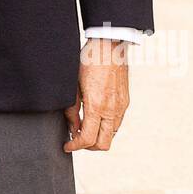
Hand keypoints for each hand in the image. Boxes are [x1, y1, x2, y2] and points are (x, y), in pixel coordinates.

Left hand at [64, 38, 129, 152]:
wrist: (109, 46)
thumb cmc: (88, 62)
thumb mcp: (73, 85)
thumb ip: (72, 110)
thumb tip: (72, 129)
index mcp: (97, 106)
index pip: (87, 139)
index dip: (75, 146)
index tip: (67, 145)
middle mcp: (112, 110)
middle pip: (103, 145)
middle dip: (88, 147)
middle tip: (76, 139)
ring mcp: (121, 107)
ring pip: (112, 135)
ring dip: (98, 137)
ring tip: (84, 127)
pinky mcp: (125, 102)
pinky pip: (117, 123)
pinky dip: (105, 127)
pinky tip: (95, 117)